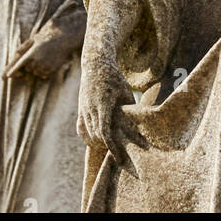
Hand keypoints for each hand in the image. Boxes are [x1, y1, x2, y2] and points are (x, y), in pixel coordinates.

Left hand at [2, 25, 75, 80]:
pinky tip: (48, 61)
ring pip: (35, 73)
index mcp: (32, 53)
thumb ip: (23, 48)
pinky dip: (43, 70)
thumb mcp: (33, 39)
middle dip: (28, 65)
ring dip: (36, 68)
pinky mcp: (52, 71)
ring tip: (43, 56)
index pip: (19, 65)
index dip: (12, 71)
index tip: (5, 76)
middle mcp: (38, 62)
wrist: (64, 37)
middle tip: (36, 54)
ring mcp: (45, 67)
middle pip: (27, 70)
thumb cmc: (47, 36)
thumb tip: (14, 56)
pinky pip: (43, 75)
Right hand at [77, 50, 137, 168]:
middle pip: (96, 136)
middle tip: (119, 154)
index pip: (105, 131)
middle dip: (106, 147)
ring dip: (98, 143)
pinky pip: (81, 129)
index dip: (112, 146)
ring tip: (110, 147)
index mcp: (103, 103)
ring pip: (88, 134)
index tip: (119, 157)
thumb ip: (129, 108)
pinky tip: (97, 142)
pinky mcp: (81, 109)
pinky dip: (88, 138)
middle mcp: (91, 108)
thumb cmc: (114, 77)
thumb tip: (140, 125)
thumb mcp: (125, 91)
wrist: (95, 63)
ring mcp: (84, 109)